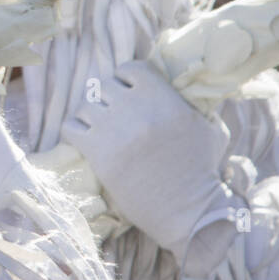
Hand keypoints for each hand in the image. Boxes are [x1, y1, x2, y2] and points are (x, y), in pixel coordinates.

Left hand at [60, 59, 235, 261]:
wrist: (187, 211)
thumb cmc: (201, 170)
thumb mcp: (208, 128)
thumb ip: (191, 102)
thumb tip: (180, 81)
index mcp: (165, 99)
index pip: (130, 68)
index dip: (126, 78)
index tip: (128, 92)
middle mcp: (137, 110)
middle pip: (104, 86)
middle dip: (108, 100)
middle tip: (114, 116)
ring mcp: (115, 130)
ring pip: (85, 106)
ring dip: (91, 117)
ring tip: (101, 130)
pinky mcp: (98, 153)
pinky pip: (70, 127)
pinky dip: (75, 133)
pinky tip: (87, 142)